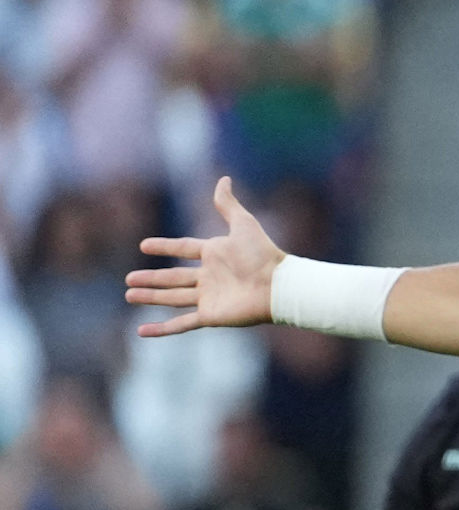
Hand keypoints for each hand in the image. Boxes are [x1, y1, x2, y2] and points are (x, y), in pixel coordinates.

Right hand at [125, 177, 291, 337]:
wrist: (279, 285)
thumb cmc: (263, 254)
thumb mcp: (243, 224)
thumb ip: (228, 204)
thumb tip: (223, 178)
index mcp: (215, 254)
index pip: (183, 249)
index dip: (165, 247)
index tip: (144, 245)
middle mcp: (209, 277)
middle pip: (174, 277)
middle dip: (152, 278)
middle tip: (128, 279)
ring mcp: (209, 297)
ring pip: (172, 298)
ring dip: (151, 297)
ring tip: (129, 295)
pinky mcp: (210, 316)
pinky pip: (181, 324)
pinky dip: (162, 329)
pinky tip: (142, 331)